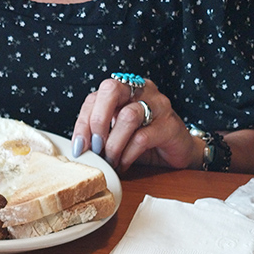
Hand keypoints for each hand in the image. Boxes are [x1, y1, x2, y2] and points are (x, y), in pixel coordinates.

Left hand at [71, 77, 201, 171]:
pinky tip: (124, 165)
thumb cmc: (143, 142)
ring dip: (113, 145)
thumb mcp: (116, 135)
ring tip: (111, 161)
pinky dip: (127, 156)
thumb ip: (99, 134)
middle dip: (97, 121)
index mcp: (124, 90)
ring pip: (128, 116)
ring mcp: (157, 105)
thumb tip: (78, 148)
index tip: (79, 148)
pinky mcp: (169, 125)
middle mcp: (140, 90)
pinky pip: (142, 138)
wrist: (176, 152)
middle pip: (111, 89)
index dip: (82, 123)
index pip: (95, 97)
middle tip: (95, 148)